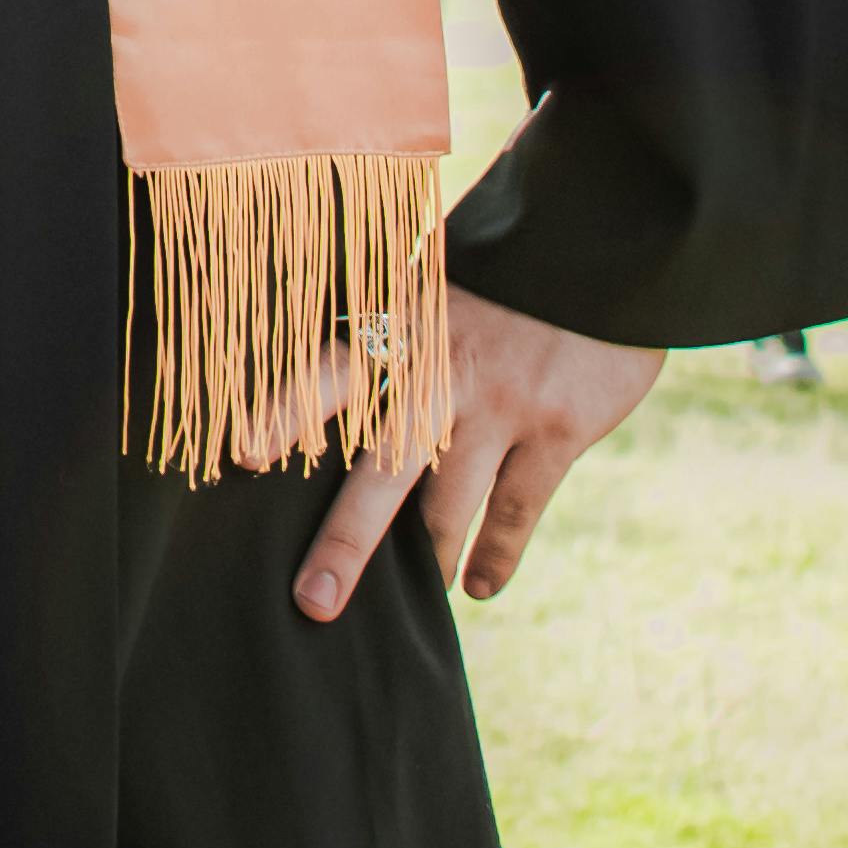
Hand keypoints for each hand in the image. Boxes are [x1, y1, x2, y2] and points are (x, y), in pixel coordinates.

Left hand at [292, 281, 659, 626]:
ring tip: (416, 598)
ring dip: (428, 563)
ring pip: (449, 509)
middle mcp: (443, 373)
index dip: (284, 411)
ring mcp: (502, 405)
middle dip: (346, 543)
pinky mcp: (557, 430)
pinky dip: (496, 555)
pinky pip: (516, 511)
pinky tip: (480, 587)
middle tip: (313, 602)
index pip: (330, 372)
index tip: (241, 457)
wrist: (606, 245)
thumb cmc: (508, 259)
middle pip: (383, 471)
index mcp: (403, 325)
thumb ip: (395, 315)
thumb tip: (347, 348)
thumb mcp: (440, 271)